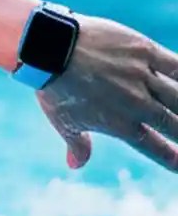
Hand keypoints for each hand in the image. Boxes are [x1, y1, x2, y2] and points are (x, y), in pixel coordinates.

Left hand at [35, 15, 177, 171]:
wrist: (51, 50)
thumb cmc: (55, 87)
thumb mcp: (63, 121)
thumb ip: (77, 144)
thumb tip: (75, 166)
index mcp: (119, 124)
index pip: (152, 146)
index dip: (169, 158)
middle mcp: (136, 104)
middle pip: (172, 124)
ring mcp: (142, 77)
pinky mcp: (145, 51)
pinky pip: (176, 65)